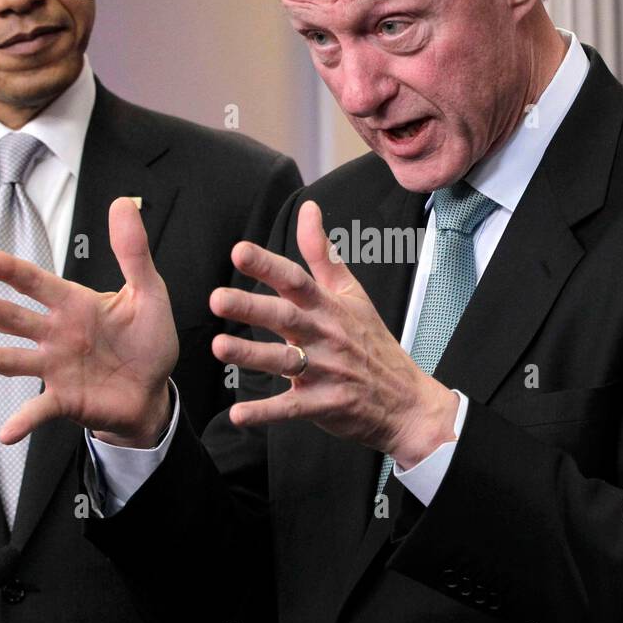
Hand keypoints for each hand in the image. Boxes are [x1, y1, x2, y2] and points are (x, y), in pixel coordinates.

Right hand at [0, 197, 177, 447]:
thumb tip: (122, 205)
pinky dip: (22, 421)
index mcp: (74, 304)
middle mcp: (57, 334)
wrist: (154, 391)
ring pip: (15, 360)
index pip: (37, 283)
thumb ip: (133, 253)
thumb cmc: (148, 341)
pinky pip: (39, 410)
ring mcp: (56, 368)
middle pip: (16, 319)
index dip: (12, 270)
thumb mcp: (149, 294)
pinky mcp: (64, 400)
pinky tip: (6, 432)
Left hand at [210, 200, 457, 467]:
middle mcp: (325, 335)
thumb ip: (322, 253)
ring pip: (285, 361)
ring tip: (219, 346)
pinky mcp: (324, 404)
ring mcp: (325, 371)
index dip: (268, 265)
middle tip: (217, 299)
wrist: (405, 400)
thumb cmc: (372, 342)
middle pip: (286, 317)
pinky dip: (266, 412)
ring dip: (252, 355)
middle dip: (252, 308)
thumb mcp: (352, 293)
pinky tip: (238, 413)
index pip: (296, 279)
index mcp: (329, 307)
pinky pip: (291, 408)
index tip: (239, 251)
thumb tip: (308, 208)